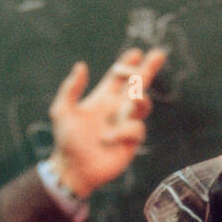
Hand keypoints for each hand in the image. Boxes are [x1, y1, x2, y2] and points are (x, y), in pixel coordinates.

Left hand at [47, 46, 167, 199]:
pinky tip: (108, 140)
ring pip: (142, 104)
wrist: (73, 169)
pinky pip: (136, 129)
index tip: (136, 52)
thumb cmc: (66, 141)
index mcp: (101, 98)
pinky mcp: (131, 142)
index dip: (127, 64)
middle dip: (148, 69)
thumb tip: (81, 65)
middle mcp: (116, 109)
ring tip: (131, 102)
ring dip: (138, 100)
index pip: (118, 77)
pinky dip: (123, 131)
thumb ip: (71, 89)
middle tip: (159, 53)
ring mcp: (125, 124)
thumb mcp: (62, 111)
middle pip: (137, 85)